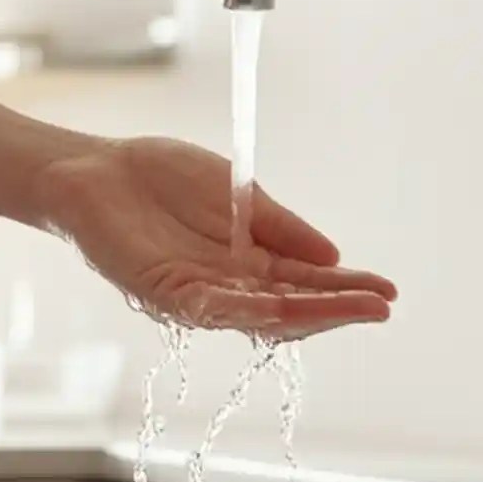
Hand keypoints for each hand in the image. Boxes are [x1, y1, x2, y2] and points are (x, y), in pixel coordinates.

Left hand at [41, 137, 396, 340]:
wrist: (95, 168)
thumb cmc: (159, 178)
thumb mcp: (236, 194)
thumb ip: (279, 225)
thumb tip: (333, 255)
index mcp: (247, 262)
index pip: (304, 282)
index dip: (344, 287)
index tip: (386, 290)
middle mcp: (227, 286)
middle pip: (290, 306)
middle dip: (336, 307)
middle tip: (382, 307)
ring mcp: (197, 293)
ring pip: (259, 313)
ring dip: (307, 313)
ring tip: (352, 309)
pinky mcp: (163, 290)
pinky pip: (210, 306)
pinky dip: (246, 309)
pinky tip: (281, 310)